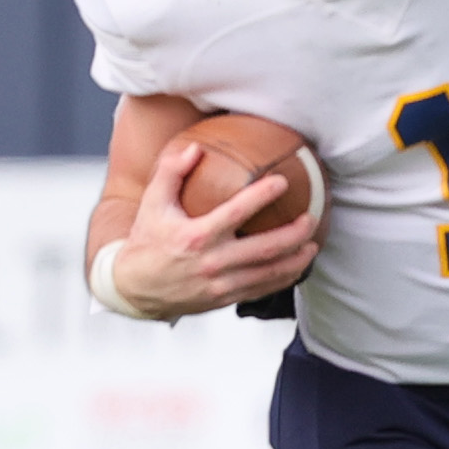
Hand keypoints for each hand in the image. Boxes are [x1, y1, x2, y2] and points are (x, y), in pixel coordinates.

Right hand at [111, 138, 317, 319]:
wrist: (135, 289)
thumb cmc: (146, 242)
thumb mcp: (153, 204)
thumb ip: (171, 173)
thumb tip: (195, 149)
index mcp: (197, 236)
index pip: (237, 212)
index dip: (262, 196)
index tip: (282, 181)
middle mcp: (212, 263)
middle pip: (265, 249)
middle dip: (294, 234)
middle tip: (311, 218)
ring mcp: (221, 285)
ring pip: (268, 274)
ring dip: (296, 260)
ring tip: (313, 244)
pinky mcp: (224, 299)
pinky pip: (261, 290)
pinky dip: (282, 279)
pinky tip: (296, 267)